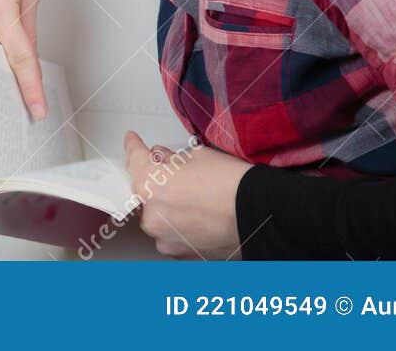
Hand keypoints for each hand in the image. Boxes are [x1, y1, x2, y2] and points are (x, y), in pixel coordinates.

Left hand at [124, 130, 248, 258]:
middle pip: (145, 191)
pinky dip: (181, 226)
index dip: (134, 147)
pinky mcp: (181, 255)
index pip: (134, 159)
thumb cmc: (233, 185)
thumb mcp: (198, 156)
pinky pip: (173, 235)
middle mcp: (151, 215)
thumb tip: (163, 159)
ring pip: (159, 216)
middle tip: (180, 174)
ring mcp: (165, 238)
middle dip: (157, 181)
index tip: (133, 141)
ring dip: (169, 206)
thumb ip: (171, 159)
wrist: (262, 216)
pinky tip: (202, 216)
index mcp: (149, 184)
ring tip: (198, 199)